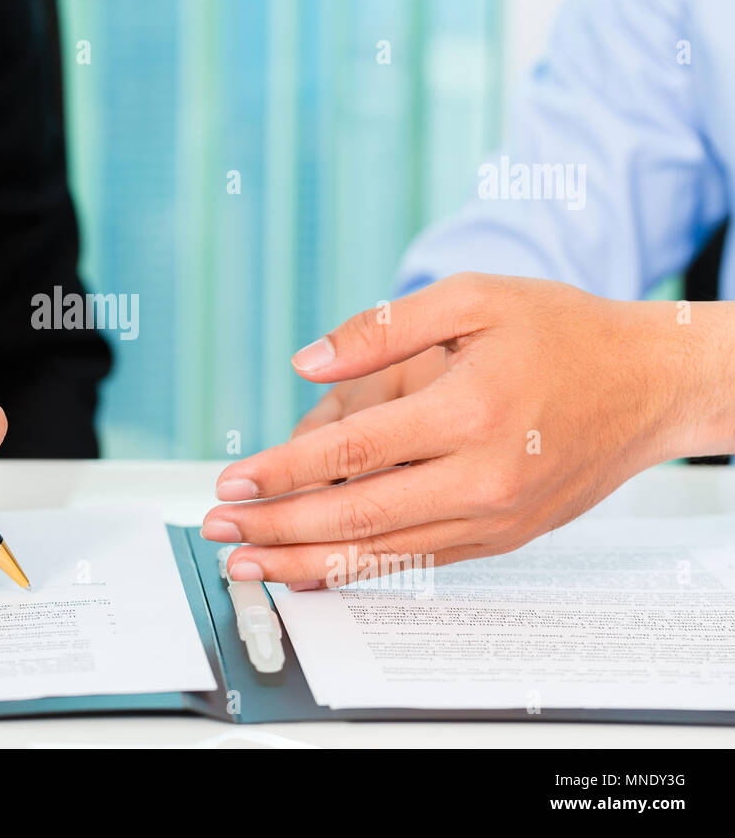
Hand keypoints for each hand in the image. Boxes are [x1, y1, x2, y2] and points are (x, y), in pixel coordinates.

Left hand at [203, 273, 731, 588]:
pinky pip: (417, 561)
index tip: (231, 480)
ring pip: (382, 552)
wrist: (650, 384)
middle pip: (356, 515)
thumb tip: (305, 363)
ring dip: (306, 561)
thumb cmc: (563, 332)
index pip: (350, 452)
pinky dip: (360, 571)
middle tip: (220, 530)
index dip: (281, 471)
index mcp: (468, 409)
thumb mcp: (474, 298)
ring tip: (248, 563)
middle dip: (276, 527)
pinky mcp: (501, 536)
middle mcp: (481, 475)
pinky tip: (315, 569)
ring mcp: (494, 516)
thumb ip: (383, 327)